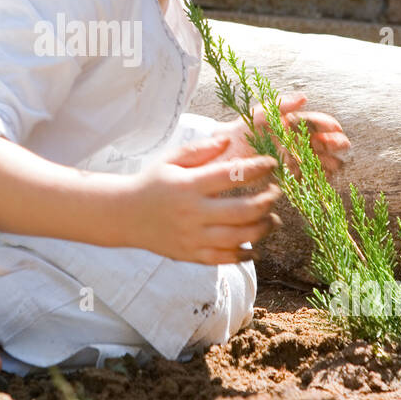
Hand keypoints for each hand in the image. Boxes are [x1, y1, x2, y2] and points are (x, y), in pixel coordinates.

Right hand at [122, 136, 281, 265]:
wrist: (124, 215)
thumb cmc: (151, 183)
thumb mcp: (170, 160)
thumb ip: (199, 150)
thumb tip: (228, 140)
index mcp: (189, 185)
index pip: (232, 175)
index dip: (257, 168)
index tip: (272, 164)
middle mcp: (193, 212)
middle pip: (243, 210)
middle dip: (267, 201)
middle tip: (277, 193)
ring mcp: (192, 236)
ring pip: (239, 237)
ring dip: (263, 228)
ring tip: (272, 220)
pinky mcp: (191, 254)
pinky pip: (224, 259)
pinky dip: (243, 255)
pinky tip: (254, 247)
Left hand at [213, 91, 352, 178]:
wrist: (225, 152)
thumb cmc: (242, 129)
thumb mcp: (260, 113)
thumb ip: (281, 104)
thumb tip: (305, 97)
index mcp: (290, 124)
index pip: (313, 122)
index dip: (326, 124)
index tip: (336, 128)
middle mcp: (294, 140)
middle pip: (319, 142)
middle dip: (333, 143)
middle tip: (342, 146)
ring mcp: (293, 157)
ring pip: (316, 159)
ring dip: (328, 161)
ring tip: (337, 164)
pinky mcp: (288, 174)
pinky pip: (306, 176)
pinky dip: (317, 177)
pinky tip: (325, 178)